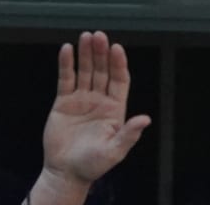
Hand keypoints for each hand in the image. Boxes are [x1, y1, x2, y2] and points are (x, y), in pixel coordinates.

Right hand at [40, 31, 150, 188]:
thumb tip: (146, 119)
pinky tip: (66, 50)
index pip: (119, 80)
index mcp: (115, 109)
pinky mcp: (64, 101)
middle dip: (101, 53)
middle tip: (99, 36)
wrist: (66, 172)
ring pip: (85, 71)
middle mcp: (99, 100)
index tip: (117, 49)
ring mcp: (81, 99)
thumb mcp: (114, 151)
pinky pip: (66, 79)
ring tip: (86, 36)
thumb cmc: (92, 165)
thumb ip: (129, 134)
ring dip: (85, 53)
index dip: (118, 64)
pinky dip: (66, 64)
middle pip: (102, 71)